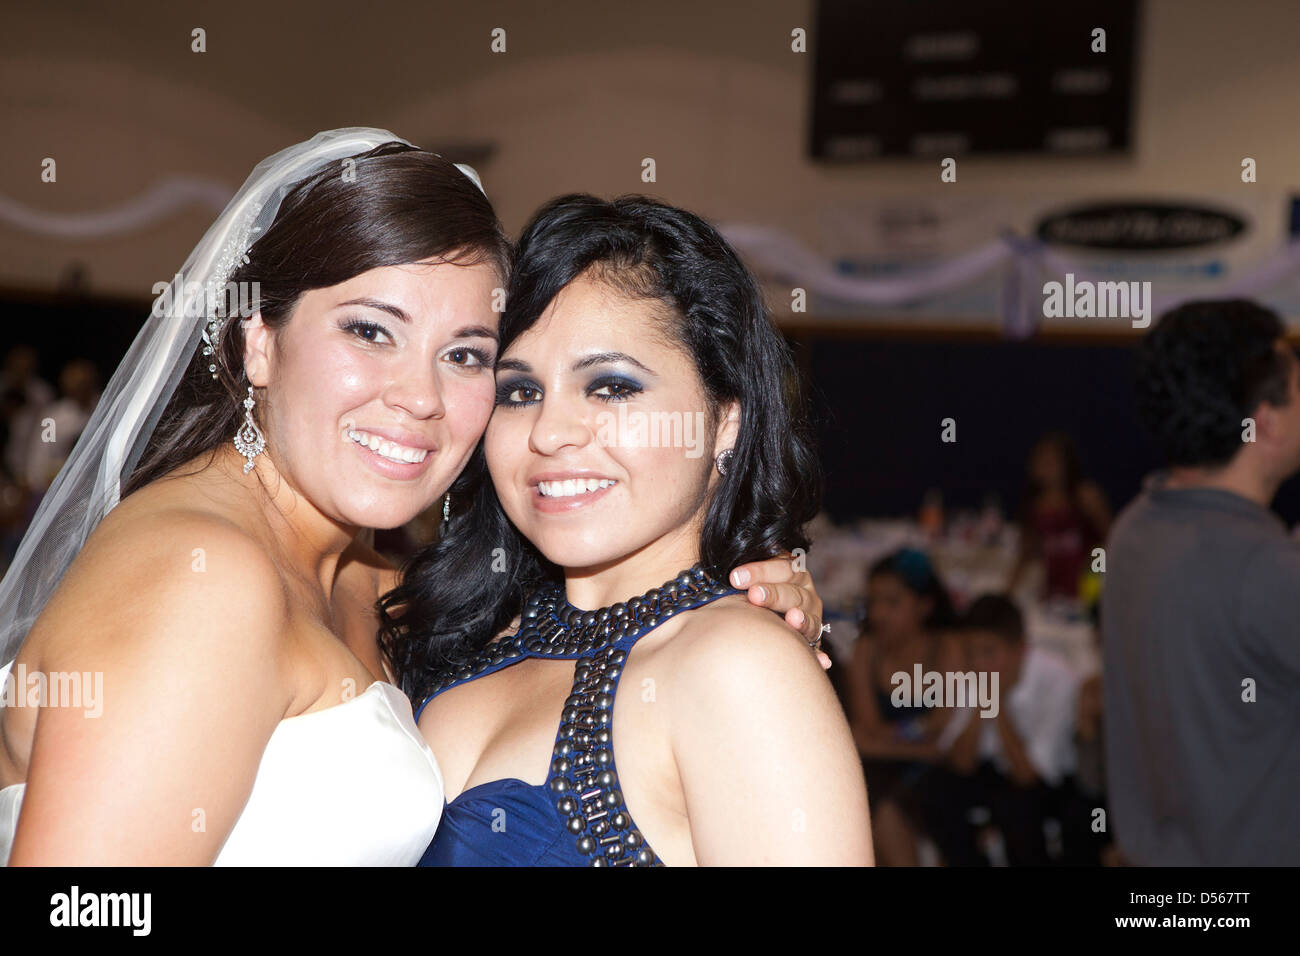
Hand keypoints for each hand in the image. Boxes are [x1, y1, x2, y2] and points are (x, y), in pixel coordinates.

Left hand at [728, 554, 830, 669]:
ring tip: (792, 618)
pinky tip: (821, 660)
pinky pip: (816, 649)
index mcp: (790, 571)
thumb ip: (736, 572)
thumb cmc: (744, 592)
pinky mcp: (812, 642)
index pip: (779, 566)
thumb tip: (717, 564)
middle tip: (753, 595)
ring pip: (808, 618)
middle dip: (773, 593)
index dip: (759, 570)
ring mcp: (810, 617)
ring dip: (802, 619)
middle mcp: (804, 593)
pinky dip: (818, 655)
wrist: (758, 617)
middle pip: (793, 592)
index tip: (735, 577)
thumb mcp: (744, 578)